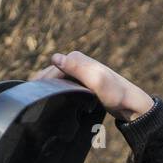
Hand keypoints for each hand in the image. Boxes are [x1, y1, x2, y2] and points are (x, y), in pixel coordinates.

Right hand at [28, 50, 153, 121]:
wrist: (131, 105)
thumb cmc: (115, 94)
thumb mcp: (96, 81)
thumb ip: (76, 68)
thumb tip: (55, 58)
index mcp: (77, 58)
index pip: (52, 69)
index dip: (43, 83)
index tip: (35, 97)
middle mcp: (78, 62)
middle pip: (52, 73)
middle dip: (42, 84)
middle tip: (31, 100)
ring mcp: (80, 72)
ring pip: (56, 79)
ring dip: (48, 88)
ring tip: (37, 101)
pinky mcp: (82, 82)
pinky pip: (63, 84)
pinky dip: (55, 91)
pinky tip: (51, 100)